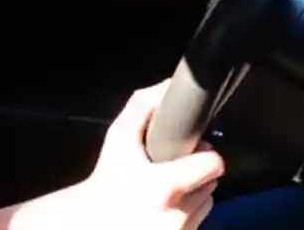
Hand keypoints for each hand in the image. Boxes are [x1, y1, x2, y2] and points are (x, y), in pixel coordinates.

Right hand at [69, 81, 224, 229]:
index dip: (204, 154)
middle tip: (170, 172)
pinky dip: (184, 216)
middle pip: (211, 184)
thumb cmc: (106, 179)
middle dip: (195, 176)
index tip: (192, 153)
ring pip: (206, 204)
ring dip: (192, 196)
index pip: (214, 164)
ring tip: (164, 193)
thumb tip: (166, 86)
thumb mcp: (118, 138)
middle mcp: (175, 216)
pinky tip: (162, 211)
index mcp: (164, 187)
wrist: (90, 222)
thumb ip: (142, 107)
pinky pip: (195, 224)